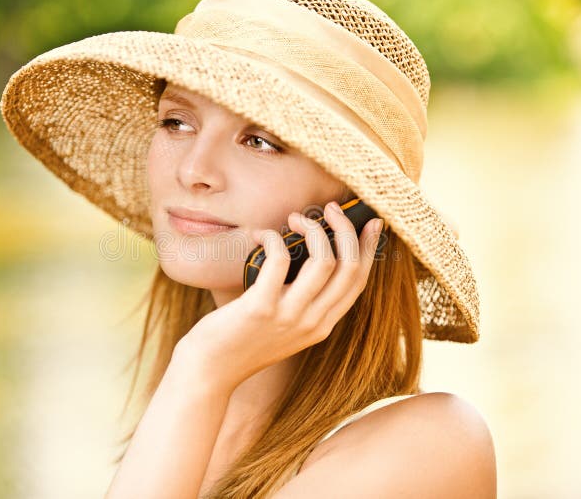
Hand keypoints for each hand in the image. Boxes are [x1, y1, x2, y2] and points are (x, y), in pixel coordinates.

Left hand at [174, 200, 384, 392]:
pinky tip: (260, 235)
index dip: (368, 249)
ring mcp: (289, 317)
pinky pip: (280, 259)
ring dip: (313, 228)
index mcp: (322, 326)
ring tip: (294, 218)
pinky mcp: (261, 308)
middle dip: (345, 229)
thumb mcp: (282, 327)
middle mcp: (312, 323)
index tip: (371, 223)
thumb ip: (300, 301)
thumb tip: (307, 252)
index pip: (358, 282)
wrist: (209, 372)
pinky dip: (273, 238)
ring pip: (325, 261)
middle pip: (349, 268)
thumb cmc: (240, 340)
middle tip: (329, 208)